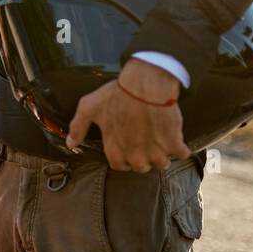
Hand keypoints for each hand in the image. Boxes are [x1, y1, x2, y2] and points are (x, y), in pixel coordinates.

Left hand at [66, 58, 189, 172]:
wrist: (145, 84)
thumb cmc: (116, 95)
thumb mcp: (89, 108)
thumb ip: (78, 127)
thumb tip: (70, 143)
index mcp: (115, 150)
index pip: (119, 166)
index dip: (124, 158)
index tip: (128, 149)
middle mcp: (135, 155)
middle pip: (141, 167)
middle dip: (143, 157)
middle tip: (145, 144)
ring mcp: (155, 151)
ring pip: (161, 163)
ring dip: (162, 155)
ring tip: (160, 143)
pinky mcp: (174, 143)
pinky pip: (182, 154)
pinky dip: (182, 149)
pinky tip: (178, 140)